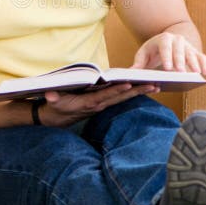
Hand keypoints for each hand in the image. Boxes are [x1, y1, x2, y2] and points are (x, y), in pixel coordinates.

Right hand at [39, 82, 158, 127]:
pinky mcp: (102, 104)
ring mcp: (101, 105)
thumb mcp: (52, 103)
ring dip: (139, 92)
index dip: (117, 90)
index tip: (130, 84)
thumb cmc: (54, 108)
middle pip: (120, 97)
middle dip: (137, 91)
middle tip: (154, 85)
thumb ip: (52, 98)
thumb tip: (50, 95)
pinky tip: (142, 89)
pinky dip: (131, 94)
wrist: (54, 120)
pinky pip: (119, 98)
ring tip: (155, 86)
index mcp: (88, 103)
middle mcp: (98, 105)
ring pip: (123, 98)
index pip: (106, 95)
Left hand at [131, 32, 205, 74]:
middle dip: (180, 62)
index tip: (168, 68)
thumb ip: (138, 63)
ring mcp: (187, 45)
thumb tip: (131, 72)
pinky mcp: (195, 51)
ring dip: (195, 64)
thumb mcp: (143, 54)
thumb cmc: (153, 51)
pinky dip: (205, 64)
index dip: (167, 57)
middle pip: (179, 50)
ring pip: (192, 53)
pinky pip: (202, 57)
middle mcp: (177, 40)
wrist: (167, 42)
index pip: (165, 47)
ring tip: (196, 75)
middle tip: (181, 73)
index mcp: (163, 39)